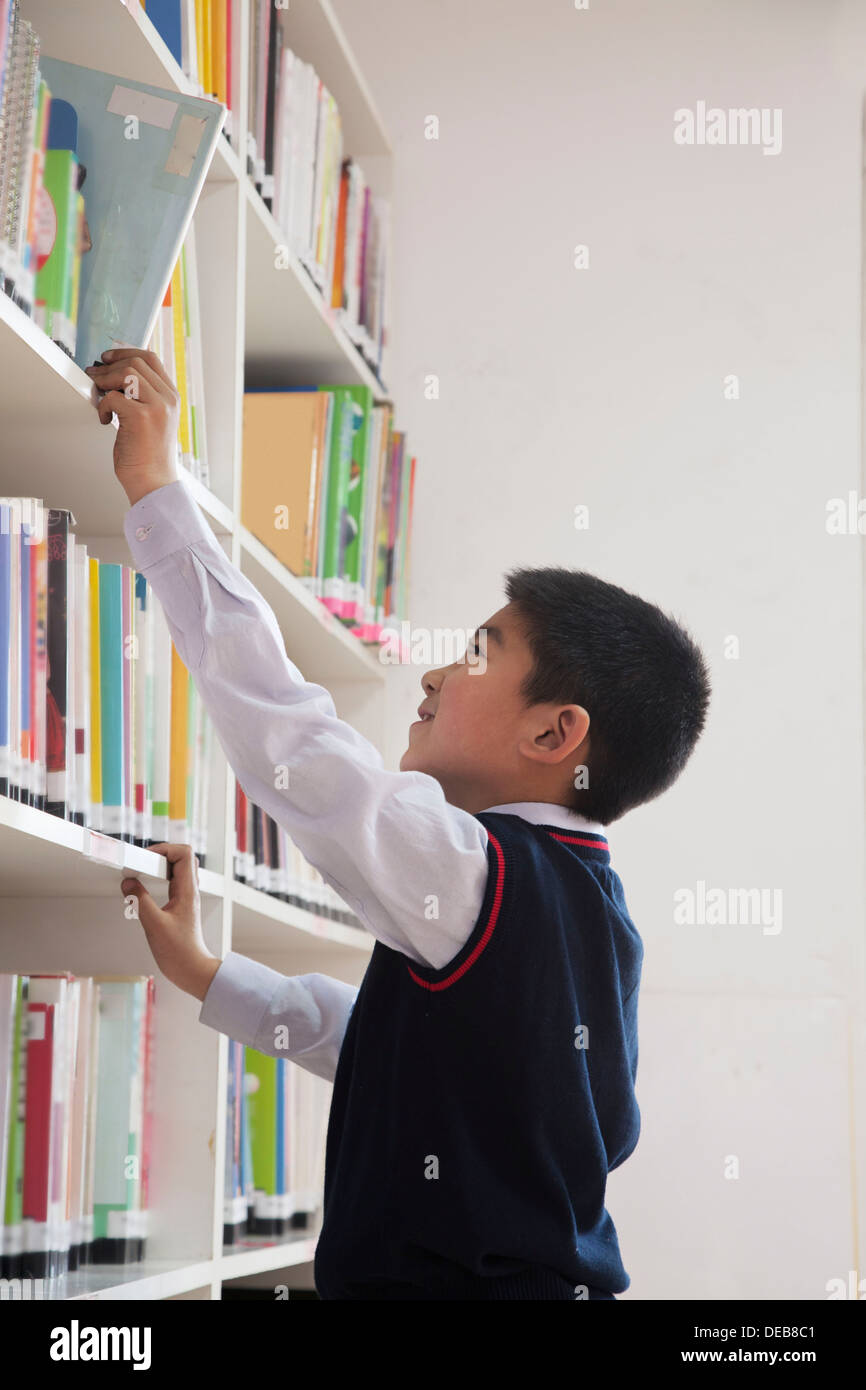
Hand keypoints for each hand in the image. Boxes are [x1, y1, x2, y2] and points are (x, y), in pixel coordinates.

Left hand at [84, 348, 180, 505]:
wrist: (153, 482)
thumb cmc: (148, 456)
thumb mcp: (153, 420)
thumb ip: (142, 397)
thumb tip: (114, 376)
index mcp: (171, 397)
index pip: (150, 358)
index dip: (125, 352)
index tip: (108, 358)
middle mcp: (167, 399)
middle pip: (136, 362)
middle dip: (109, 366)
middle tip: (94, 376)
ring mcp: (157, 407)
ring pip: (126, 373)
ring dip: (105, 380)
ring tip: (99, 394)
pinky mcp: (142, 418)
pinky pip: (113, 396)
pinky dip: (103, 405)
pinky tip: (105, 418)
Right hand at [121, 843, 220, 1001]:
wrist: (192, 970)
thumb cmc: (179, 952)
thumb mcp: (154, 925)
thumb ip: (139, 901)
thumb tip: (128, 883)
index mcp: (188, 890)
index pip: (184, 853)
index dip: (164, 848)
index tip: (144, 856)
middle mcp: (190, 890)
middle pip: (182, 857)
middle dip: (161, 853)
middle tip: (141, 861)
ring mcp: (186, 897)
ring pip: (177, 869)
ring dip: (159, 866)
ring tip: (140, 871)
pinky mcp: (180, 905)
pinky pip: (172, 882)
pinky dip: (158, 878)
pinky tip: (144, 888)